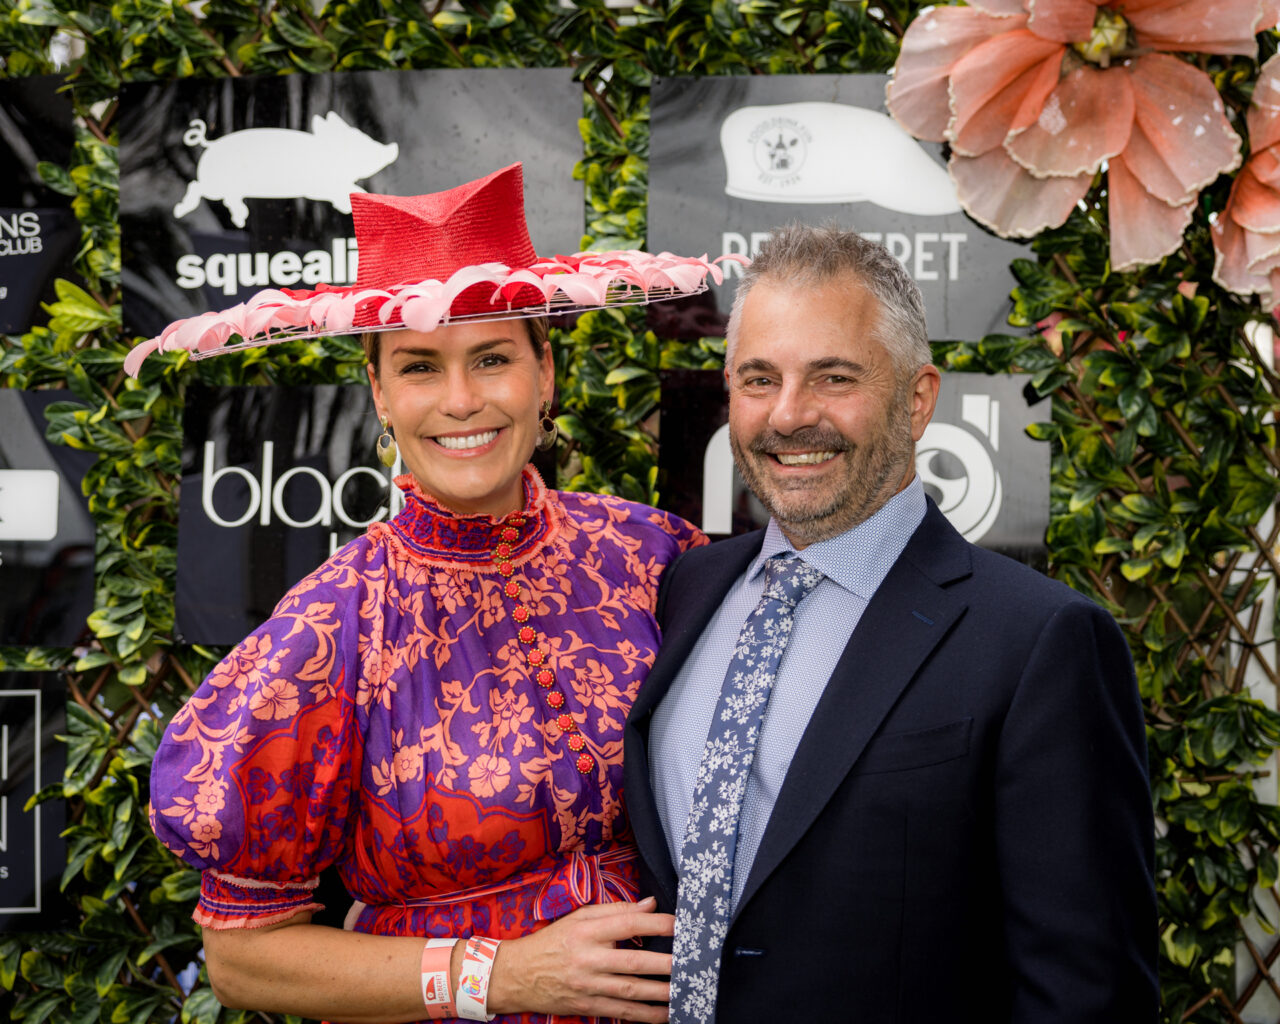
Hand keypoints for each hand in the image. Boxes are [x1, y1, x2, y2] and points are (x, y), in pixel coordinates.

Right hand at [485, 896, 673, 1021]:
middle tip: (690, 962)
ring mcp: (588, 986)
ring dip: (660, 992)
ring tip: (685, 989)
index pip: (627, 924)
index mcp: (587, 931)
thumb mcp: (579, 917)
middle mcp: (588, 959)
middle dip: (664, 964)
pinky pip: (621, 1012)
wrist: (519, 975)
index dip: (655, 923)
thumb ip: (616, 909)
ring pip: (630, 991)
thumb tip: (650, 903)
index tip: (679, 924)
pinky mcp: (588, 1006)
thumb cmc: (553, 941)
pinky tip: (665, 1013)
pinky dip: (645, 1015)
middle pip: (632, 962)